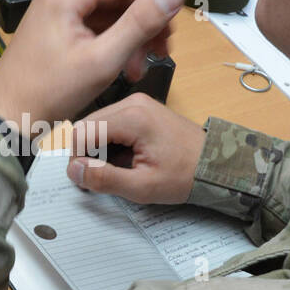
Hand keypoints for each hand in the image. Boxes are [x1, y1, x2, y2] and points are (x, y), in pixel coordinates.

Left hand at [0, 0, 185, 126]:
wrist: (9, 117)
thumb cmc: (46, 93)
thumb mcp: (103, 59)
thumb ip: (140, 24)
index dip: (155, 0)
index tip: (170, 27)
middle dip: (144, 22)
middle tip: (161, 50)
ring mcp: (57, 11)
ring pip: (109, 12)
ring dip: (131, 36)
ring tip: (139, 67)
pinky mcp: (57, 28)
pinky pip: (95, 26)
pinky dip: (113, 43)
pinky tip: (122, 66)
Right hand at [66, 93, 206, 204]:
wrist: (215, 164)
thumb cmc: (185, 175)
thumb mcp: (143, 186)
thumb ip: (105, 179)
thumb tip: (75, 171)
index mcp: (132, 118)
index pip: (81, 132)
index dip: (77, 158)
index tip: (88, 179)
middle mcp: (132, 103)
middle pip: (87, 125)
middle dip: (86, 153)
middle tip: (101, 177)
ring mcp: (137, 103)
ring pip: (96, 123)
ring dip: (97, 147)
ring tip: (116, 168)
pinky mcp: (141, 109)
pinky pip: (111, 122)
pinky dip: (109, 141)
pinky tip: (124, 157)